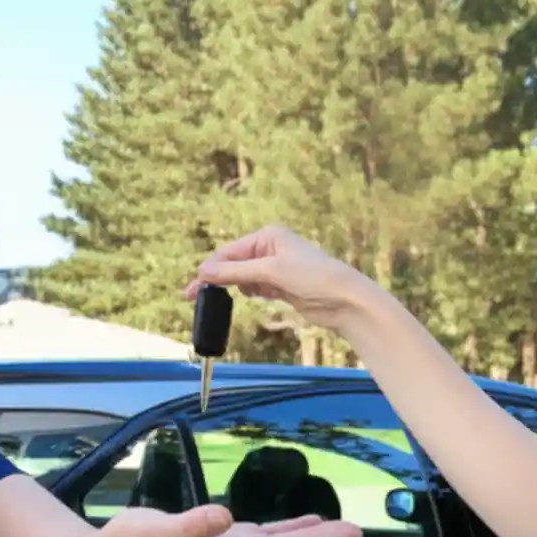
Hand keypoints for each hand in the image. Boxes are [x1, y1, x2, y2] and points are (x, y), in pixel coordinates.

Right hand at [185, 224, 378, 331]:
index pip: (229, 252)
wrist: (344, 301)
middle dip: (216, 279)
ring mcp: (276, 267)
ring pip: (243, 277)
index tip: (193, 288)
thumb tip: (202, 272)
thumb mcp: (270, 272)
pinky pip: (256, 287)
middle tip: (192, 297)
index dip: (210, 270)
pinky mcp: (281, 285)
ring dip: (233, 287)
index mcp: (268, 236)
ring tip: (218, 298)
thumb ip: (236, 272)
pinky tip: (251, 296)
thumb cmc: (312, 278)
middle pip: (233, 264)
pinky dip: (250, 292)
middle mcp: (270, 248)